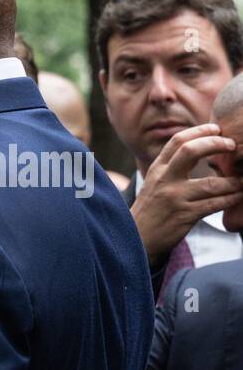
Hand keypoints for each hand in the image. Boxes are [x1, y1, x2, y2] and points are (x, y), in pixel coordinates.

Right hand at [131, 124, 242, 259]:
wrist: (138, 239)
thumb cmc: (151, 210)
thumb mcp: (154, 183)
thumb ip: (172, 167)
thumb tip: (199, 147)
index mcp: (157, 170)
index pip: (178, 141)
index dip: (200, 131)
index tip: (217, 130)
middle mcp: (164, 180)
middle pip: (191, 151)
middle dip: (216, 144)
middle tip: (232, 145)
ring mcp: (174, 198)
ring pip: (211, 183)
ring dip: (233, 181)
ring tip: (242, 180)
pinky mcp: (185, 215)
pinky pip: (215, 204)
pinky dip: (230, 199)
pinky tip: (238, 196)